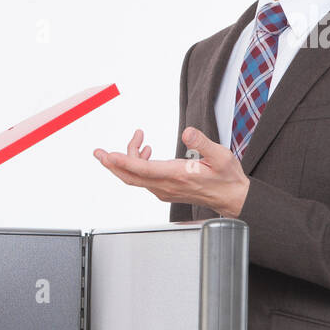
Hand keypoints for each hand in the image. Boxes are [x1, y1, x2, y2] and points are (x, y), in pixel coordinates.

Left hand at [93, 127, 249, 217]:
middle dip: (111, 163)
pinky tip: (145, 151)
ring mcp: (164, 189)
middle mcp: (166, 185)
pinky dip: (137, 164)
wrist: (231, 197)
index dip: (124, 161)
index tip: (109, 155)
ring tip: (136, 138)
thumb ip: (202, 143)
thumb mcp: (221, 156)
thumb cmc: (226, 178)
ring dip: (127, 158)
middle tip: (98, 152)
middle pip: (130, 176)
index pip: (144, 170)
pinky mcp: (165, 190)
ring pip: (135, 177)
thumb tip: (187, 132)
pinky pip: (143, 178)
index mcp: (177, 176)